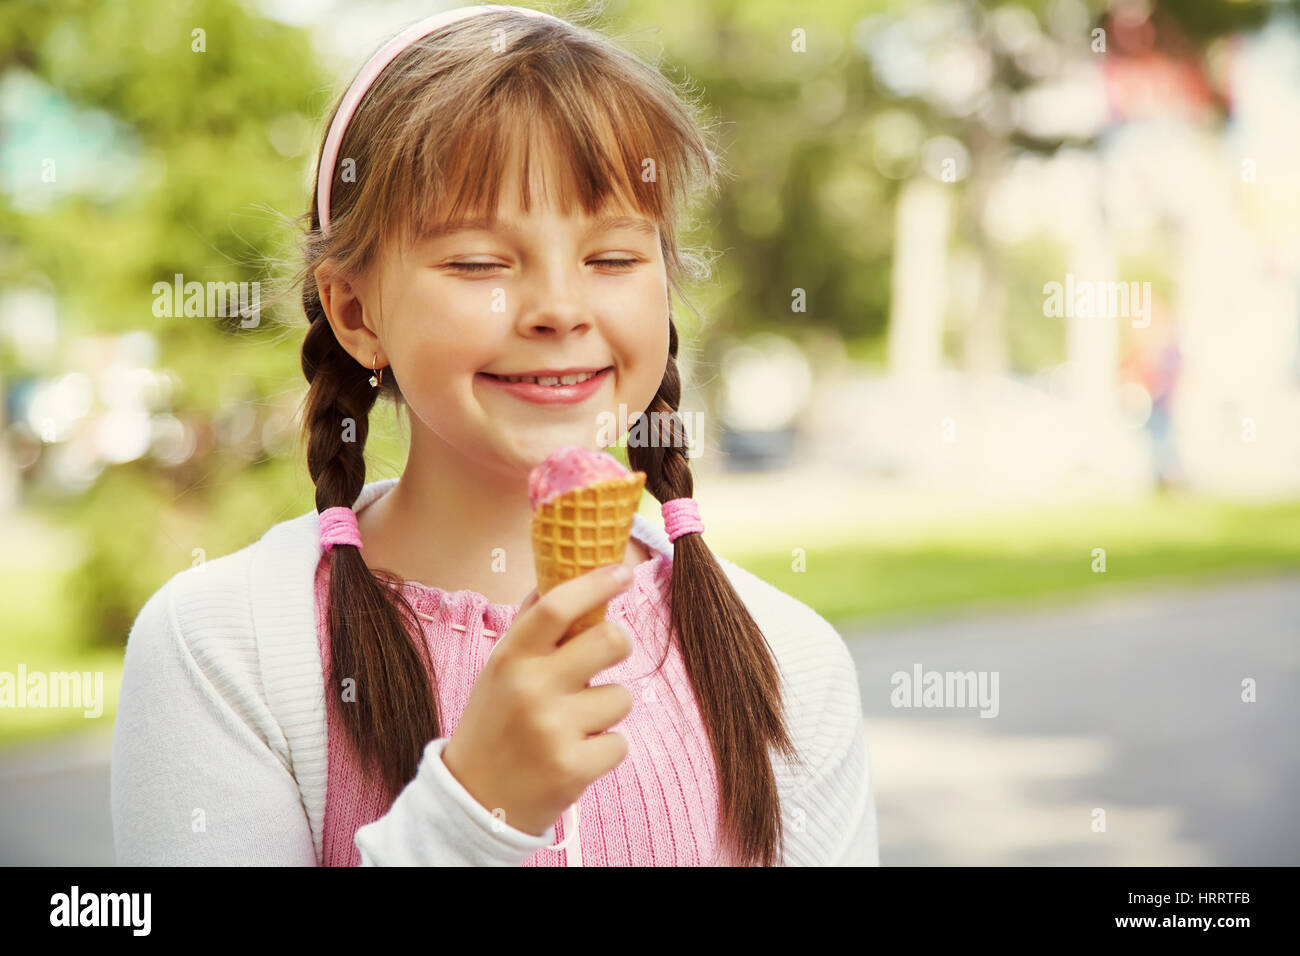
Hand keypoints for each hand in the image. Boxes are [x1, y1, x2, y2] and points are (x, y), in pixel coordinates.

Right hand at [441, 563, 635, 836]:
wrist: (474, 802)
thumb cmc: (494, 724)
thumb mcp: (499, 670)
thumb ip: (530, 628)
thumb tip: (559, 579)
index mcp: (511, 658)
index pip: (557, 606)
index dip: (596, 584)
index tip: (622, 573)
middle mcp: (531, 689)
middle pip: (610, 639)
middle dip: (619, 643)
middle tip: (607, 654)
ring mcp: (553, 730)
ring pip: (621, 696)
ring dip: (606, 708)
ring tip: (574, 724)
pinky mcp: (573, 768)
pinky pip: (620, 742)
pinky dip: (604, 749)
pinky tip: (574, 755)